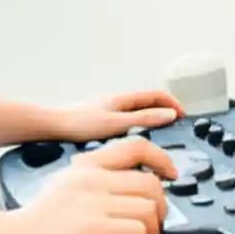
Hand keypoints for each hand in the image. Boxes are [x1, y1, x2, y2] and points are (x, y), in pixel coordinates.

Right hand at [0, 137, 178, 233]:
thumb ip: (97, 181)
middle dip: (159, 209)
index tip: (170, 174)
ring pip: (148, 211)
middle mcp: (89, 181)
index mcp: (84, 167)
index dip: (161, 160)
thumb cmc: (38, 224)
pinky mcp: (92, 229)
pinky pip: (138, 232)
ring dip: (150, 232)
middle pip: (150, 185)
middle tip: (152, 226)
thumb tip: (141, 186)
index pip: (135, 148)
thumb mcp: (67, 188)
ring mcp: (91, 205)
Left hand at [54, 89, 186, 142]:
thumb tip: (170, 114)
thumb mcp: (116, 124)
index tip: (184, 115)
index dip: (171, 103)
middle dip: (162, 109)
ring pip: (133, 110)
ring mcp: (104, 109)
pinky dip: (135, 124)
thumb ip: (143, 120)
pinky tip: (131, 138)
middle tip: (175, 123)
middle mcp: (113, 101)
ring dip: (149, 116)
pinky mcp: (96, 120)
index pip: (154, 95)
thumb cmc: (79, 124)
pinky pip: (123, 118)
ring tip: (157, 131)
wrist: (51, 126)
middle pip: (145, 101)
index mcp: (121, 99)